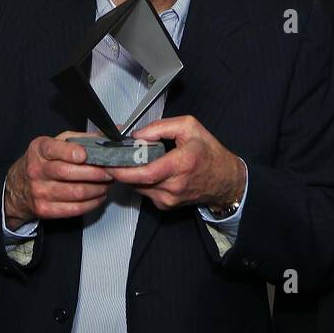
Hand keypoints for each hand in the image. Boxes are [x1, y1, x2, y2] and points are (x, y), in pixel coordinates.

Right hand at [4, 130, 111, 226]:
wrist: (20, 185)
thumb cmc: (44, 161)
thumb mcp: (58, 143)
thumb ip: (85, 138)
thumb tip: (114, 133)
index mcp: (39, 150)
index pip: (53, 150)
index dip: (70, 152)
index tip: (85, 155)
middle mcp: (36, 170)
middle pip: (68, 173)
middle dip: (95, 173)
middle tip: (109, 172)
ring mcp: (39, 191)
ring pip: (76, 192)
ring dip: (98, 189)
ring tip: (106, 184)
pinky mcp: (45, 209)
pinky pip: (74, 209)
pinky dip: (92, 203)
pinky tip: (98, 196)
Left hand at [110, 116, 245, 211]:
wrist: (225, 180)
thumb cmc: (208, 151)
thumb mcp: (189, 127)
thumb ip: (161, 127)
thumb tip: (136, 135)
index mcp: (181, 164)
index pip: (147, 172)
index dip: (124, 170)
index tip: (109, 163)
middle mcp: (175, 185)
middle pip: (138, 181)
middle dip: (120, 171)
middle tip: (108, 160)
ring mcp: (170, 199)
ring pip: (139, 188)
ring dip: (129, 176)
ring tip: (127, 161)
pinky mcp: (167, 206)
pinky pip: (146, 192)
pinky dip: (140, 182)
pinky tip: (145, 171)